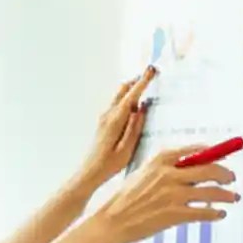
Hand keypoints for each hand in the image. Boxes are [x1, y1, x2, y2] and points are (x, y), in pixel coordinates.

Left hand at [75, 66, 156, 191]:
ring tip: (148, 85)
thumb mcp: (127, 148)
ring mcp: (104, 118)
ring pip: (119, 96)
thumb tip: (142, 107)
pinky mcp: (104, 122)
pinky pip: (117, 105)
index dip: (142, 81)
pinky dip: (128, 99)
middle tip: (152, 73)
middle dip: (137, 80)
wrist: (89, 172)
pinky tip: (137, 104)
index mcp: (115, 121)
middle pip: (122, 90)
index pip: (131, 96)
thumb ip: (135, 127)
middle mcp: (107, 115)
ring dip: (132, 89)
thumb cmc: (109, 164)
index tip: (152, 70)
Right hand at [95, 144, 238, 242]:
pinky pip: (205, 212)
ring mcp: (173, 195)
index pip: (194, 150)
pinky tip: (219, 214)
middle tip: (231, 178)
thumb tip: (191, 168)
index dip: (212, 152)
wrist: (112, 222)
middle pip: (209, 169)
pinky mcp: (175, 214)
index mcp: (158, 161)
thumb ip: (164, 169)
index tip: (222, 155)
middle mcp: (168, 175)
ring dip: (227, 195)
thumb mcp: (141, 175)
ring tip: (232, 197)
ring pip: (212, 192)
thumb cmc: (124, 200)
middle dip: (225, 174)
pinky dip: (216, 213)